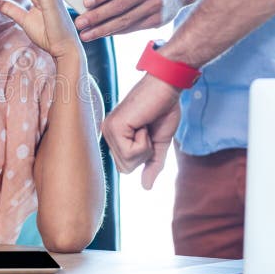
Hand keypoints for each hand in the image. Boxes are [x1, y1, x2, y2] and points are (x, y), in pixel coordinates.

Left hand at [74, 0, 182, 40]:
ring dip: (103, 29)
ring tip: (86, 34)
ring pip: (125, 21)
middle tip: (79, 23)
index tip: (85, 2)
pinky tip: (102, 33)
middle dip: (97, 16)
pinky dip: (115, 31)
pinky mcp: (160, 20)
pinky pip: (133, 28)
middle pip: (120, 6)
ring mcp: (157, 6)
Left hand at [102, 74, 180, 189]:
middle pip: (125, 168)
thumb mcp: (158, 143)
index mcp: (114, 135)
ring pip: (128, 162)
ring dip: (145, 146)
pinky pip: (131, 153)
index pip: (124, 167)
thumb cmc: (163, 109)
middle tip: (147, 128)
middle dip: (144, 153)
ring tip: (144, 124)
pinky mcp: (114, 127)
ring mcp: (108, 129)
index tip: (147, 132)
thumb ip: (152, 164)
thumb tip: (146, 187)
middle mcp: (106, 132)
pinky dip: (144, 141)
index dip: (143, 156)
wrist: (167, 87)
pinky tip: (142, 123)